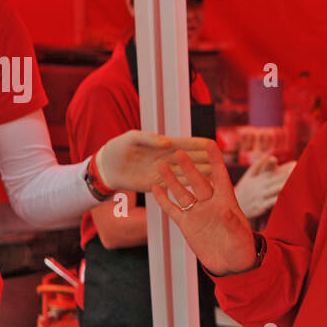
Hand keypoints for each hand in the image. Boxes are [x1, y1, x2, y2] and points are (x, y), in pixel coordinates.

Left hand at [95, 130, 213, 192]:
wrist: (106, 167)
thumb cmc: (117, 148)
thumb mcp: (131, 138)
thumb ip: (149, 138)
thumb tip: (167, 142)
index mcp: (162, 144)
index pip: (184, 143)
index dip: (198, 144)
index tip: (212, 143)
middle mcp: (166, 158)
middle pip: (189, 158)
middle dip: (205, 158)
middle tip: (220, 161)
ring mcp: (163, 172)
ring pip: (186, 173)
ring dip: (199, 173)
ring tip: (214, 174)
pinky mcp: (157, 185)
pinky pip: (175, 185)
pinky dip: (187, 185)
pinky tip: (199, 188)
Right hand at [150, 145, 257, 274]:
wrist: (232, 267)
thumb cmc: (242, 249)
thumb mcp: (240, 237)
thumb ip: (232, 223)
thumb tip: (225, 209)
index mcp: (227, 201)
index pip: (220, 176)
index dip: (215, 160)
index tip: (209, 143)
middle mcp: (211, 204)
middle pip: (198, 181)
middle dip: (188, 167)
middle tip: (178, 152)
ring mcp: (198, 213)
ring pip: (182, 192)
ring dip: (173, 179)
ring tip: (162, 165)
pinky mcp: (187, 225)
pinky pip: (173, 209)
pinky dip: (164, 200)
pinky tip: (155, 188)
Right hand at [233, 155, 294, 220]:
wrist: (229, 208)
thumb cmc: (243, 191)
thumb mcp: (247, 177)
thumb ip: (257, 166)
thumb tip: (268, 156)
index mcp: (259, 177)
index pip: (272, 170)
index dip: (284, 167)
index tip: (295, 163)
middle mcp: (260, 185)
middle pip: (276, 178)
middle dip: (288, 174)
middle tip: (300, 170)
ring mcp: (260, 196)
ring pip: (274, 189)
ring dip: (285, 185)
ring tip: (296, 182)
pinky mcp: (259, 207)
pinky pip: (270, 202)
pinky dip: (278, 200)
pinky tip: (286, 198)